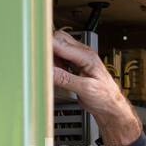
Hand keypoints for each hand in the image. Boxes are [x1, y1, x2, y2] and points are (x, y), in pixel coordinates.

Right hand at [52, 29, 142, 145]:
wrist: (110, 106)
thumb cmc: (105, 97)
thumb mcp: (85, 89)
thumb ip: (65, 79)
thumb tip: (49, 71)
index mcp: (87, 56)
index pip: (61, 43)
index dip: (47, 46)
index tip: (35, 53)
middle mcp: (82, 53)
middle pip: (58, 39)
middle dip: (47, 49)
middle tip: (42, 64)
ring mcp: (78, 58)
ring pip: (58, 46)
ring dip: (50, 56)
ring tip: (51, 71)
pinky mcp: (74, 64)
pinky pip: (60, 57)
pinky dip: (54, 63)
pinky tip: (55, 73)